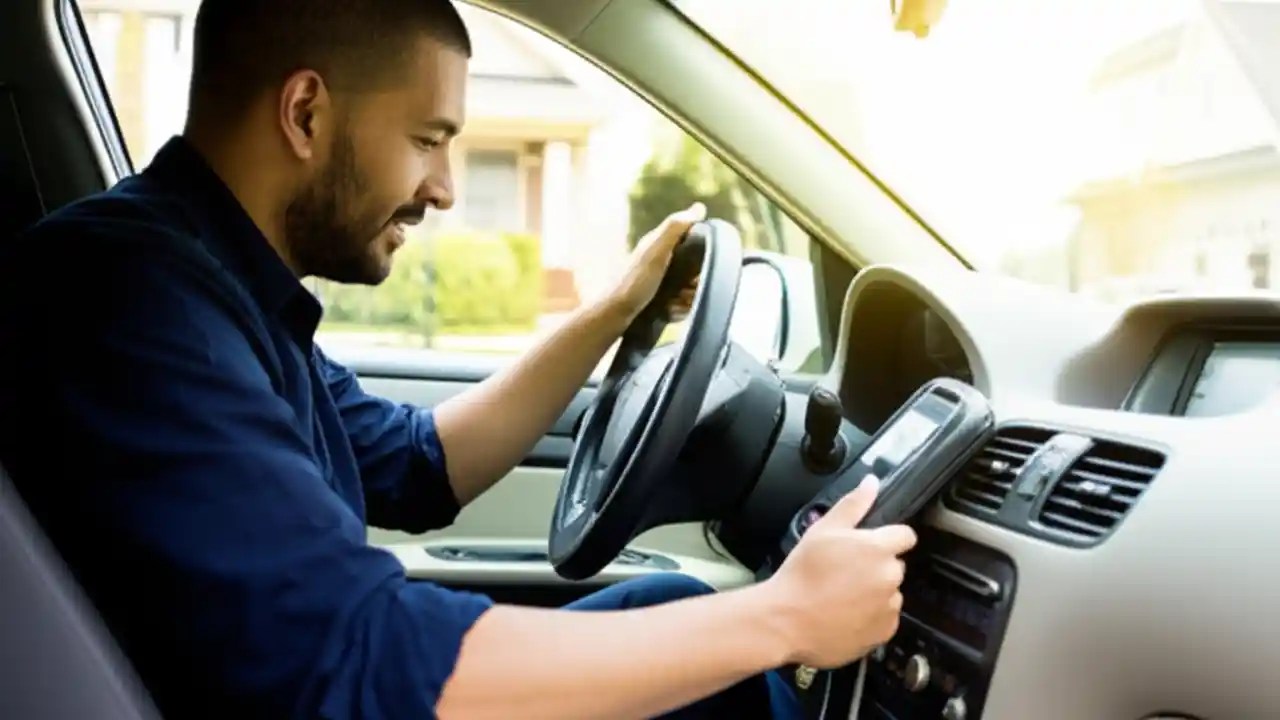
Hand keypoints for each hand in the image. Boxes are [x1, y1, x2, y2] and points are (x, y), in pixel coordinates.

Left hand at [603, 202, 707, 326]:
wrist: (612, 316)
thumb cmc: (633, 282)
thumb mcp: (656, 251)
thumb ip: (675, 228)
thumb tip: (700, 208)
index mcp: (660, 244)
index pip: (695, 242)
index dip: (704, 254)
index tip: (701, 268)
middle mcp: (660, 261)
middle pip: (696, 270)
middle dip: (696, 282)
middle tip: (686, 290)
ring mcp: (660, 282)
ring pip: (691, 290)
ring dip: (688, 299)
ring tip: (675, 303)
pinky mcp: (659, 302)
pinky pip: (682, 306)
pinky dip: (679, 310)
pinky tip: (670, 312)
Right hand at [765, 477, 916, 668]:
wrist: (787, 620)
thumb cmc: (802, 573)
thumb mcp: (822, 530)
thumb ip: (852, 504)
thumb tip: (872, 482)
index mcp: (878, 548)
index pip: (906, 536)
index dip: (888, 538)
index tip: (868, 546)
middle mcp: (890, 576)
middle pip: (894, 565)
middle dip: (876, 566)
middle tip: (845, 572)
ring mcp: (889, 606)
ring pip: (890, 592)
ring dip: (874, 592)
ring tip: (843, 596)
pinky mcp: (885, 631)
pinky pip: (885, 617)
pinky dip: (872, 616)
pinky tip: (846, 614)